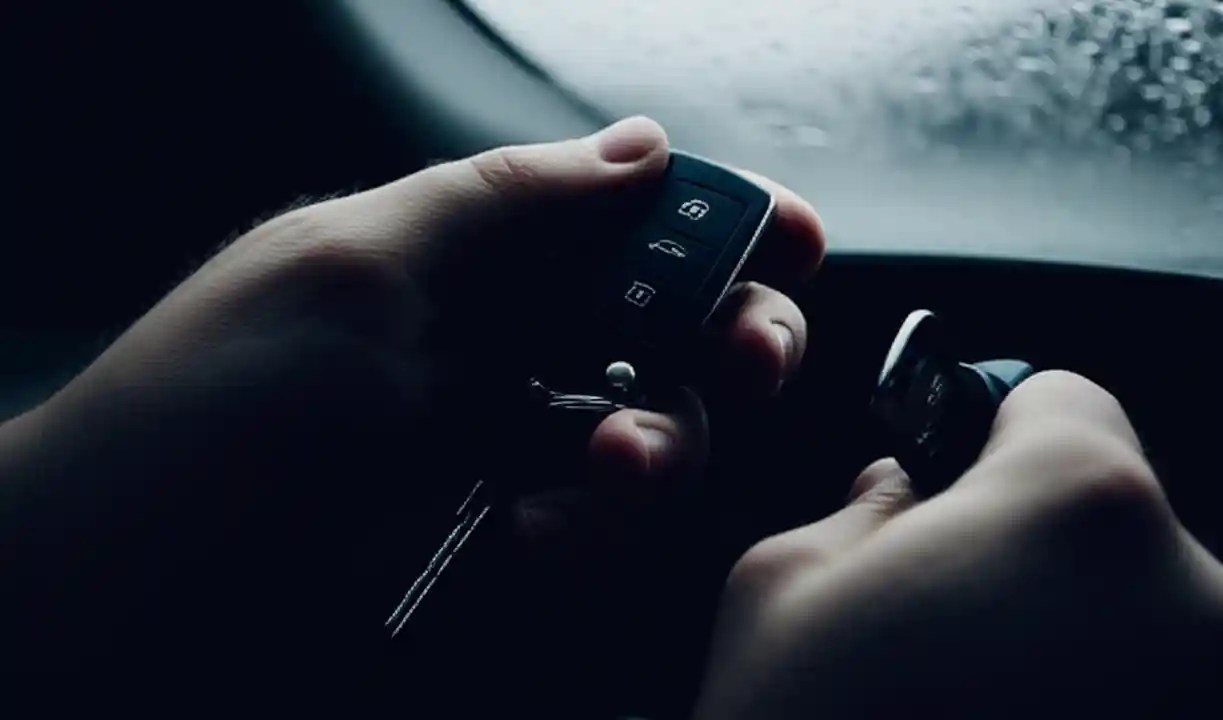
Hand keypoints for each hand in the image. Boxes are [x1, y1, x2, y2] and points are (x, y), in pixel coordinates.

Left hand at [1, 118, 824, 681]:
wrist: (117, 592)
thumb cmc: (208, 411)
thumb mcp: (353, 268)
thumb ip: (505, 201)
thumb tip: (643, 146)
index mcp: (465, 248)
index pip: (623, 211)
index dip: (716, 216)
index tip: (790, 241)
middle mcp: (499, 336)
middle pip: (673, 318)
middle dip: (734, 332)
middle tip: (744, 360)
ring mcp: (505, 440)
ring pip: (659, 426)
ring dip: (665, 443)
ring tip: (613, 469)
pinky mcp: (503, 530)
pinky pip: (603, 524)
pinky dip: (595, 529)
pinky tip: (535, 536)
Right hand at [694, 371, 1222, 718]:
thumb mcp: (781, 587)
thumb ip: (862, 509)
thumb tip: (904, 497)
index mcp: (1081, 506)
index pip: (1066, 399)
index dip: (993, 432)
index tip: (957, 481)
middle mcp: (1199, 601)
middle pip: (1112, 517)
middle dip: (1030, 550)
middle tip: (939, 626)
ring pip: (1143, 624)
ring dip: (1071, 646)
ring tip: (974, 711)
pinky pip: (1161, 703)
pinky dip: (1101, 713)